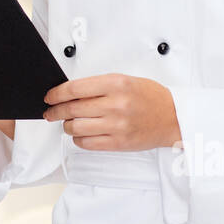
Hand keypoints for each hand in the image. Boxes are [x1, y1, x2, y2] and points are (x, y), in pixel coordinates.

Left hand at [42, 74, 180, 150]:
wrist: (173, 117)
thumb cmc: (150, 97)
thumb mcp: (125, 80)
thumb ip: (99, 86)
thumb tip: (70, 93)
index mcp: (116, 84)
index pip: (75, 88)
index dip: (56, 93)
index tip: (49, 97)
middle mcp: (115, 104)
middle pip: (72, 109)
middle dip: (56, 111)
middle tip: (51, 112)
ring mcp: (116, 125)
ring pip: (76, 127)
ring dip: (67, 126)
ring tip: (68, 123)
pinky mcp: (118, 143)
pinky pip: (87, 143)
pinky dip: (78, 139)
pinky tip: (81, 134)